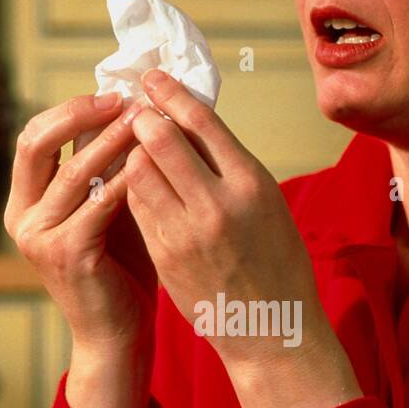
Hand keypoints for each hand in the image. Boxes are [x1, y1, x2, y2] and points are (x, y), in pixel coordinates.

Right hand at [3, 91, 155, 353]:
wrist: (117, 336)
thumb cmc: (120, 271)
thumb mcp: (107, 211)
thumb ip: (107, 171)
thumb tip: (132, 111)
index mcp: (24, 203)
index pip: (33, 138)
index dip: (68, 110)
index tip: (111, 93)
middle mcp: (22, 218)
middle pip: (36, 143)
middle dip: (79, 114)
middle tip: (123, 97)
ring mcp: (39, 238)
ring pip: (75, 172)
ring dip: (112, 141)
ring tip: (145, 120)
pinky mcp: (67, 255)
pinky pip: (99, 204)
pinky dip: (126, 179)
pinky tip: (152, 163)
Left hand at [123, 69, 361, 407]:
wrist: (270, 329)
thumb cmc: (276, 261)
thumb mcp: (266, 203)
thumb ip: (230, 166)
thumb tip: (190, 121)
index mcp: (251, 183)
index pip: (201, 121)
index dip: (170, 94)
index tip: (152, 78)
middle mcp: (217, 204)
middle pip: (159, 140)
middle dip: (142, 120)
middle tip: (135, 112)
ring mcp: (186, 232)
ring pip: (137, 172)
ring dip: (132, 155)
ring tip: (135, 151)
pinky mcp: (164, 255)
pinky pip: (136, 207)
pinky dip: (132, 189)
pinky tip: (136, 186)